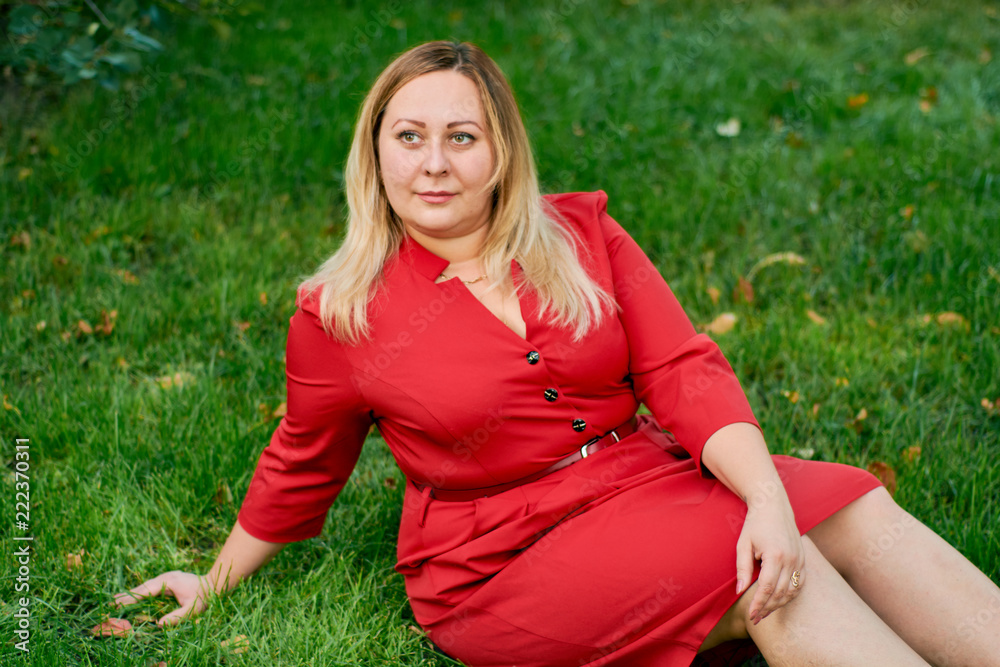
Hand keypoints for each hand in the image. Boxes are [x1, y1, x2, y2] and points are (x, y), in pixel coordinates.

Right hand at [113, 571, 213, 626]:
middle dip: (128, 595)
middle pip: (143, 587)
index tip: (119, 604)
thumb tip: (159, 625)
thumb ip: (177, 617)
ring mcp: (167, 577)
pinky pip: (151, 587)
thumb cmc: (204, 597)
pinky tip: (132, 596)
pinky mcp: (168, 580)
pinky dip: (140, 592)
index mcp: (169, 581)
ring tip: (116, 599)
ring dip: (132, 593)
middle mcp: (166, 577)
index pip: (146, 590)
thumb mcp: (193, 609)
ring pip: (145, 586)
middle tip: (111, 603)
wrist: (214, 583)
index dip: (132, 598)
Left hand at [734, 497, 804, 624]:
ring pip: (791, 591)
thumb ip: (742, 568)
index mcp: (775, 555)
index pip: (766, 588)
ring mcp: (800, 560)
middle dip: (767, 608)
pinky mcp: (803, 560)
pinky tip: (779, 601)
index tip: (751, 615)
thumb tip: (739, 591)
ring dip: (778, 604)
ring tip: (765, 612)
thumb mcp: (743, 544)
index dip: (758, 604)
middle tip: (755, 619)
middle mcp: (791, 559)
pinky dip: (790, 595)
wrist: (773, 506)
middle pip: (780, 593)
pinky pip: (800, 583)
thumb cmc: (755, 524)